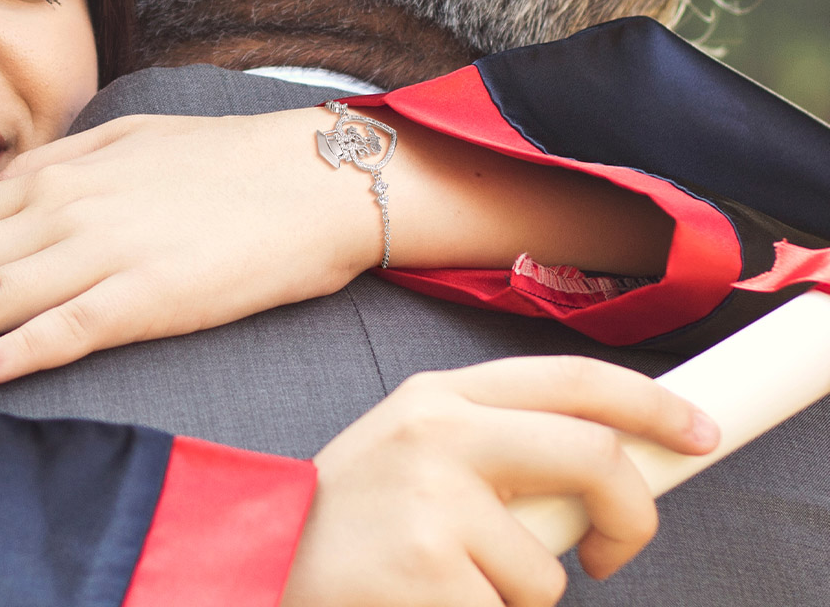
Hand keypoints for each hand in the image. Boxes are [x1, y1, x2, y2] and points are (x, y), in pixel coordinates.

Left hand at [0, 111, 379, 383]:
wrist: (311, 176)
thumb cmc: (225, 159)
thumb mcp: (133, 139)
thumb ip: (67, 162)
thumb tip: (14, 184)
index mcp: (63, 174)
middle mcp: (69, 210)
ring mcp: (107, 253)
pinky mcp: (154, 295)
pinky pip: (73, 328)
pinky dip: (21, 352)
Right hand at [281, 356, 719, 606]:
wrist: (265, 558)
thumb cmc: (355, 510)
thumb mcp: (418, 444)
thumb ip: (500, 442)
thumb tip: (604, 461)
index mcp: (441, 394)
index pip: (569, 376)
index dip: (646, 401)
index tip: (694, 430)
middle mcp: (440, 432)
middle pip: (592, 453)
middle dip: (631, 514)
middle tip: (618, 553)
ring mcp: (434, 501)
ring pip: (547, 569)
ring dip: (517, 595)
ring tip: (448, 582)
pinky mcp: (429, 572)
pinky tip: (425, 604)